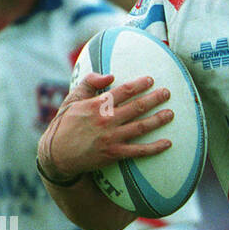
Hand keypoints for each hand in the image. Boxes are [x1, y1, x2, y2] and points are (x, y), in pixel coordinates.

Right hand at [39, 71, 172, 181]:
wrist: (57, 154)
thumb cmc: (66, 123)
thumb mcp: (73, 98)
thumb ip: (90, 82)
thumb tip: (110, 75)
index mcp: (97, 105)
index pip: (124, 91)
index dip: (139, 84)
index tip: (151, 79)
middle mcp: (106, 120)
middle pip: (137, 107)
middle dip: (154, 99)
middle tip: (167, 93)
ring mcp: (112, 138)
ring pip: (141, 127)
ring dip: (158, 120)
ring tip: (171, 113)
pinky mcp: (114, 154)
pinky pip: (139, 151)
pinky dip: (154, 148)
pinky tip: (168, 143)